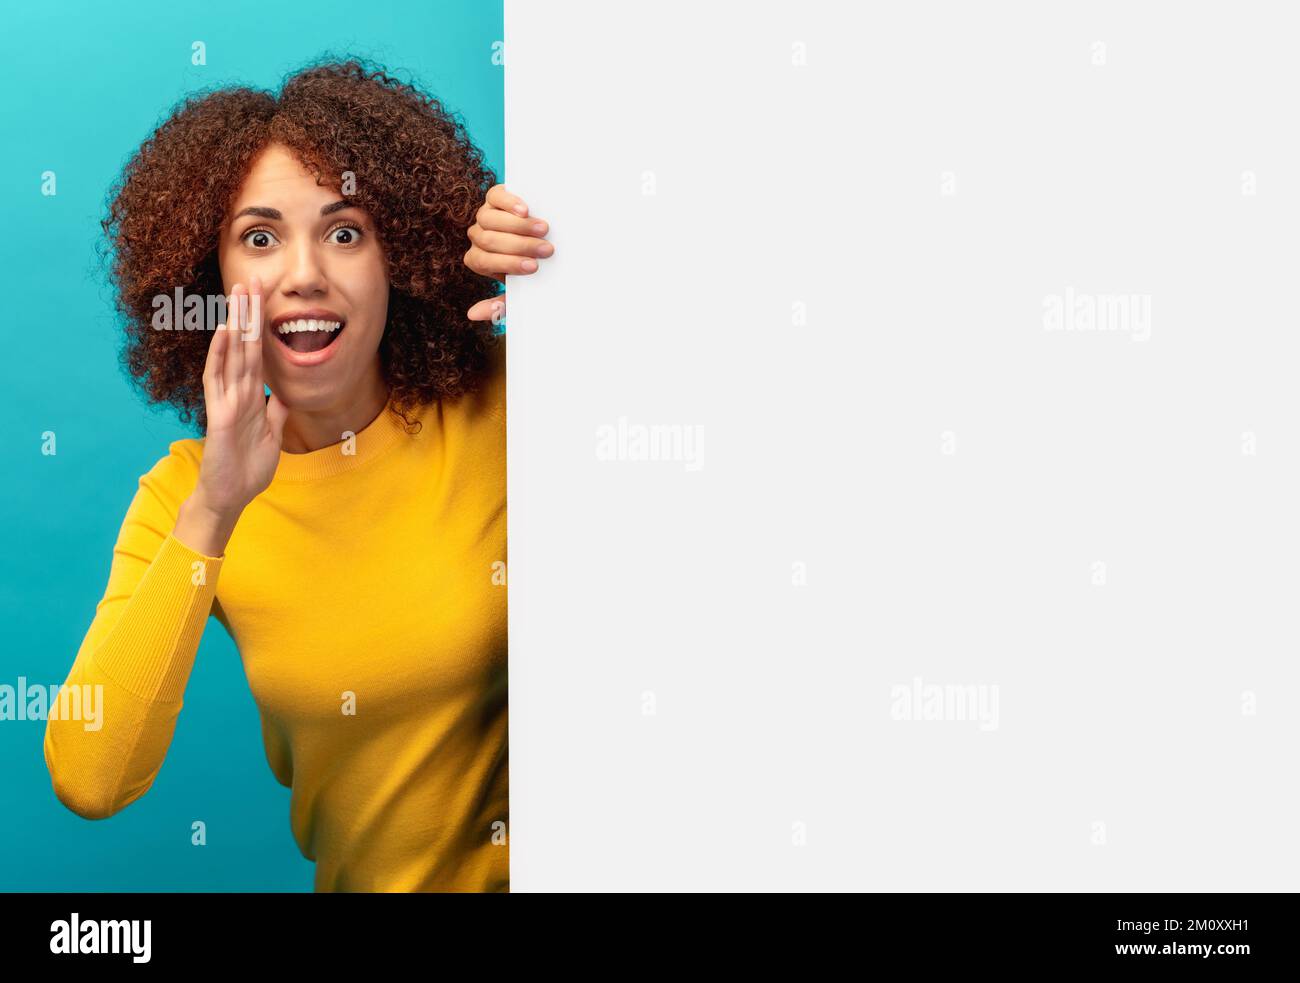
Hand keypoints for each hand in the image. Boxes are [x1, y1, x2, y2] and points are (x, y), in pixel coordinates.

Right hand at [175, 277, 288, 554]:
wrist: (230, 497)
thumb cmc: (247, 468)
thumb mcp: (273, 436)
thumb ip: (276, 413)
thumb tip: (284, 394)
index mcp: (252, 397)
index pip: (257, 356)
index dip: (262, 329)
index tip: (266, 303)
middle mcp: (237, 393)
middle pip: (244, 346)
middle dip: (248, 315)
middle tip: (252, 281)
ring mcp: (227, 401)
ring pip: (232, 355)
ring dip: (235, 324)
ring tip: (238, 295)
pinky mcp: (219, 415)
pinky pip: (218, 379)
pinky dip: (220, 354)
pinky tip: (224, 331)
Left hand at [464, 184, 554, 321]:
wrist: (543, 239)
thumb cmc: (531, 268)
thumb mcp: (518, 290)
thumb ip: (499, 305)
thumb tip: (472, 314)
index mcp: (479, 259)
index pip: (483, 261)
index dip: (507, 264)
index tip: (533, 267)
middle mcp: (478, 237)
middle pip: (488, 240)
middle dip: (519, 245)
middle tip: (546, 250)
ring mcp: (484, 215)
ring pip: (489, 219)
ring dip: (519, 226)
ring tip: (544, 229)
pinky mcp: (494, 197)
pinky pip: (495, 197)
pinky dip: (509, 202)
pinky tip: (526, 209)